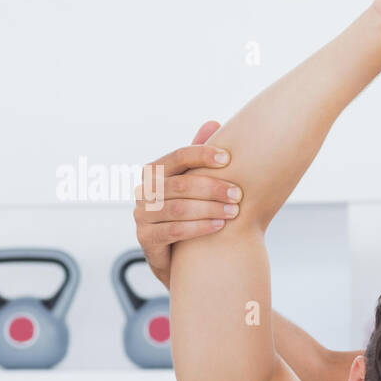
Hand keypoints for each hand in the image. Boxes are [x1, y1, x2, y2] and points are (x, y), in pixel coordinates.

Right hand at [132, 121, 242, 286]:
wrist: (182, 258)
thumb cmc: (192, 214)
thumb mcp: (196, 185)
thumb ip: (200, 158)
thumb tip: (213, 122)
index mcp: (155, 174)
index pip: (176, 157)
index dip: (201, 154)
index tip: (228, 158)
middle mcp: (144, 192)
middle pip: (178, 184)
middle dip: (211, 187)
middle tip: (239, 194)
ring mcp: (142, 217)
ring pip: (176, 208)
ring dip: (209, 208)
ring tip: (234, 212)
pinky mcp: (146, 241)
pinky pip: (173, 231)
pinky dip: (198, 227)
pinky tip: (219, 226)